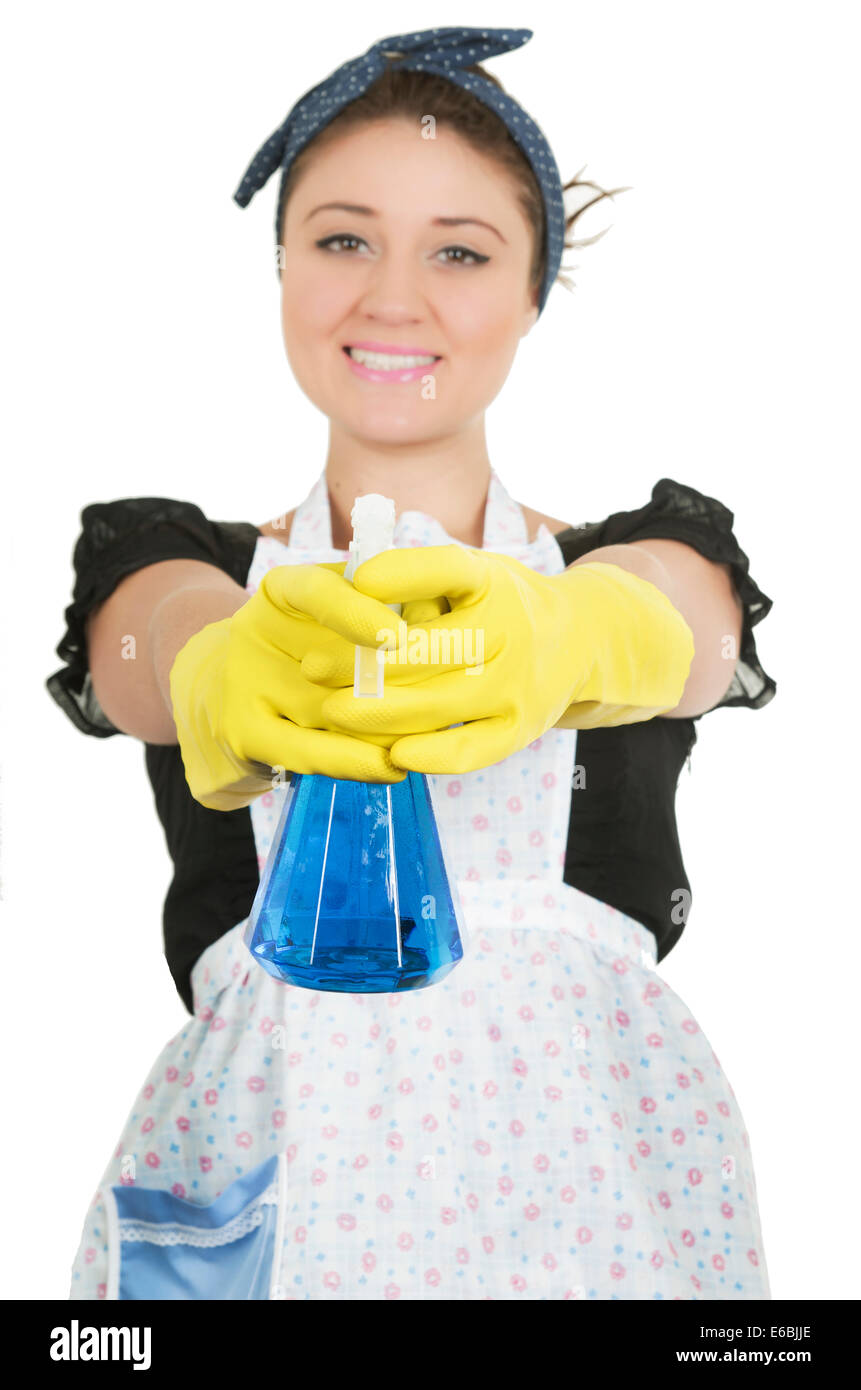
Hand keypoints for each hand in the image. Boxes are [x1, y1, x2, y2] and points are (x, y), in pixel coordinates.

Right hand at [168, 561, 441, 808]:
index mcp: (283, 590)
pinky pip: (309, 754)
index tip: (399, 634)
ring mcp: (245, 688)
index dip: (355, 611)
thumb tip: (442, 611)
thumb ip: (383, 605)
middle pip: (330, 662)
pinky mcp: (245, 736)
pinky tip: (394, 766)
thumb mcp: (336, 610)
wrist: (229, 692)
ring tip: (434, 735)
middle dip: (393, 680)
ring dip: (386, 727)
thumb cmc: (306, 643)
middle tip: (444, 693)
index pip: (315, 590)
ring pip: (327, 711)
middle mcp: (256, 632)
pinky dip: (355, 762)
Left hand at [303, 546, 694, 773]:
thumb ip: (420, 579)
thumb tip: (350, 590)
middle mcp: (509, 630)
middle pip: (429, 649)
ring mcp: (516, 684)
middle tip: (311, 668)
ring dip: (379, 712)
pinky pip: (471, 749)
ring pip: (439, 703)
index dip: (402, 575)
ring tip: (331, 711)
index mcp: (491, 580)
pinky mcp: (520, 728)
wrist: (580, 640)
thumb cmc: (503, 602)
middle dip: (363, 661)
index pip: (446, 570)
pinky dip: (432, 755)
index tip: (358, 581)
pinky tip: (392, 754)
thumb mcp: (474, 573)